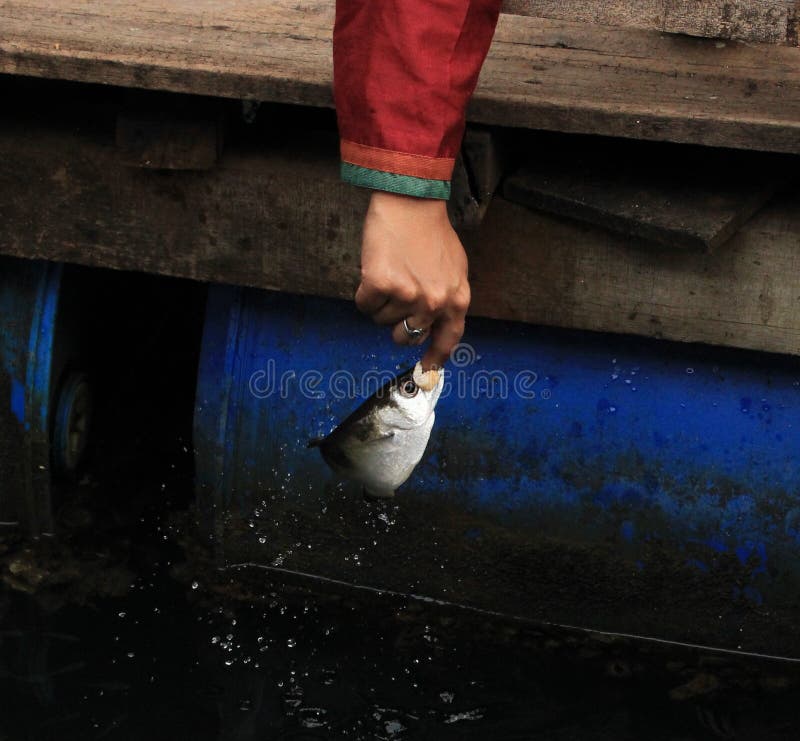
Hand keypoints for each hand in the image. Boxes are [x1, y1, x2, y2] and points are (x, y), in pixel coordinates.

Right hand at [355, 191, 470, 369]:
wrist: (411, 202)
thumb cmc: (431, 233)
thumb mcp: (455, 270)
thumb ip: (448, 301)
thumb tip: (433, 330)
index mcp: (457, 300)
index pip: (447, 342)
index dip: (433, 359)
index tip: (425, 373)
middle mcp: (434, 302)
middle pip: (406, 337)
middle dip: (397, 321)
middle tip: (398, 293)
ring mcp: (407, 295)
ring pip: (382, 321)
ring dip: (381, 302)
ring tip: (391, 272)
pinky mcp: (381, 284)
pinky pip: (364, 305)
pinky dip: (365, 292)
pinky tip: (375, 270)